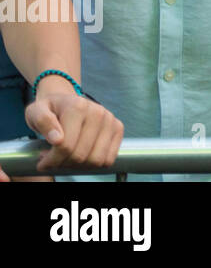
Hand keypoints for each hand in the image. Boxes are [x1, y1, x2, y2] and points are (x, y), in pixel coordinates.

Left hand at [3, 85, 123, 179]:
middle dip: (63, 164)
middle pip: (80, 155)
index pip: (65, 146)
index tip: (42, 161)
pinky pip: (108, 159)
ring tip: (67, 158)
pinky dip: (94, 164)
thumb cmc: (50, 110)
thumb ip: (42, 122)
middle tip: (53, 160)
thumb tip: (57, 139)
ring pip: (96, 160)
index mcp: (78, 106)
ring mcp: (110, 120)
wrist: (66, 102)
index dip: (51, 160)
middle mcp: (98, 112)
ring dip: (79, 166)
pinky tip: (82, 157)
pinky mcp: (118, 128)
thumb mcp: (36, 112)